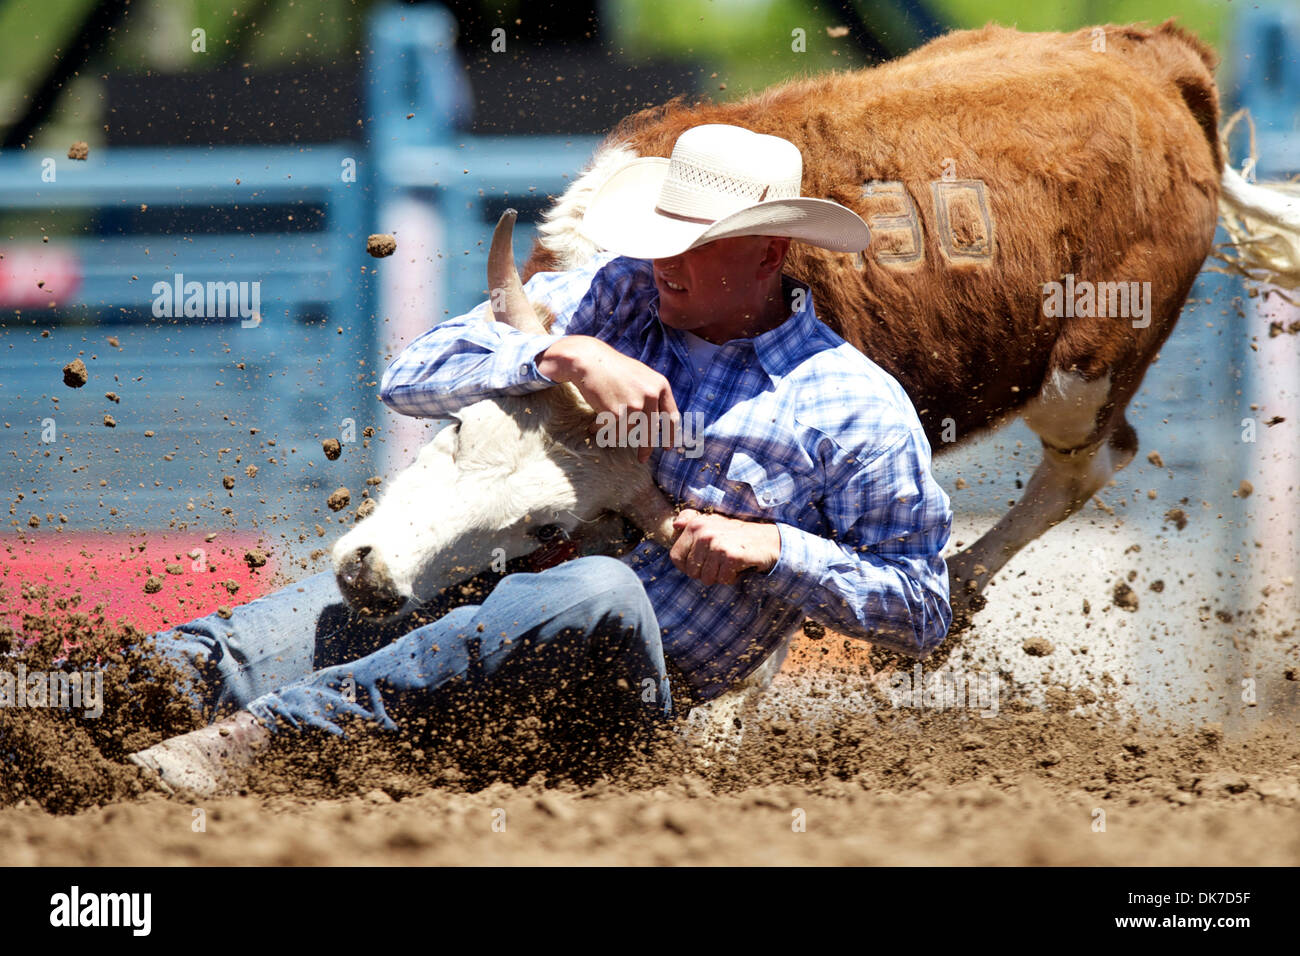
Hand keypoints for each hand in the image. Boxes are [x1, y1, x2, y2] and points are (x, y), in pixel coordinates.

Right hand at [537, 336, 678, 462]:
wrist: (590, 361)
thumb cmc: (614, 369)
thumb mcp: (642, 377)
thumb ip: (653, 395)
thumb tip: (660, 423)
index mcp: (660, 386)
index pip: (671, 416)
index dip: (670, 434)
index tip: (667, 448)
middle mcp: (651, 395)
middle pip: (652, 430)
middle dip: (646, 448)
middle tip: (642, 459)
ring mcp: (635, 405)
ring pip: (629, 432)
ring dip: (615, 433)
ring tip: (603, 423)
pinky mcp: (618, 413)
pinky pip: (613, 431)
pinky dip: (602, 431)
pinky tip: (594, 426)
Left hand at [669, 509, 781, 585]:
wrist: (769, 540)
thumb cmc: (737, 535)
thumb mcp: (712, 522)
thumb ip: (690, 519)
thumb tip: (675, 525)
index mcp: (696, 525)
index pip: (675, 557)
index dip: (687, 566)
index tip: (701, 564)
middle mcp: (704, 533)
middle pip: (691, 571)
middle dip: (706, 573)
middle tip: (720, 562)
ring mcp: (717, 544)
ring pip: (707, 578)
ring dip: (720, 576)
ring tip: (730, 563)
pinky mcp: (731, 556)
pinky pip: (723, 579)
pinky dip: (732, 578)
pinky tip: (739, 566)